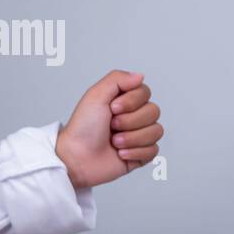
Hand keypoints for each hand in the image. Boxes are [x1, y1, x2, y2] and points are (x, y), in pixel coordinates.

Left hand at [54, 69, 162, 188]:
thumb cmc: (82, 128)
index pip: (145, 93)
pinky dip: (135, 152)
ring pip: (156, 131)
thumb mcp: (96, 95)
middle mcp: (133, 116)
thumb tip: (140, 76)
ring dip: (132, 138)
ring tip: (114, 141)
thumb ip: (118, 79)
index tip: (112, 108)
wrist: (77, 157)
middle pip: (153, 111)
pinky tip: (120, 154)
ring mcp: (138, 136)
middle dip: (130, 121)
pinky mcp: (140, 155)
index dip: (131, 102)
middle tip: (112, 126)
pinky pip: (153, 150)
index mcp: (123, 100)